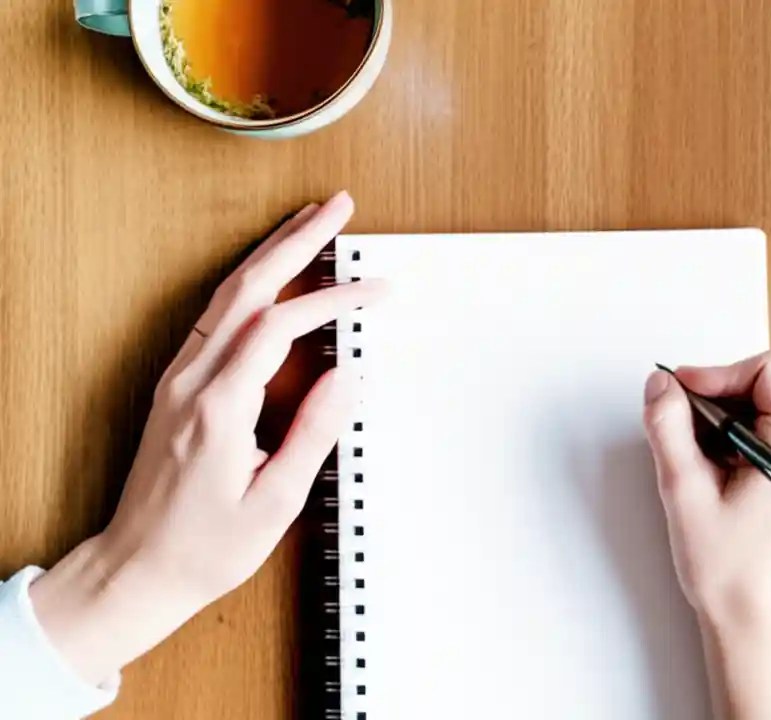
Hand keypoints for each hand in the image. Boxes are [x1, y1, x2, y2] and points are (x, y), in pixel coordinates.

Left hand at [30, 191, 383, 685]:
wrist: (139, 567)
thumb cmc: (204, 546)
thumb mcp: (276, 502)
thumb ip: (314, 432)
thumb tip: (349, 375)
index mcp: (218, 408)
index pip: (280, 326)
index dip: (331, 300)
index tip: (372, 291)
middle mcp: (190, 382)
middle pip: (247, 287)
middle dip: (296, 240)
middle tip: (336, 207)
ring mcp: (177, 379)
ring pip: (225, 294)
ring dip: (270, 252)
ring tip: (309, 223)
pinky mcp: (175, 386)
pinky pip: (214, 315)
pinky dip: (248, 282)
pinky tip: (269, 274)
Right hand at [643, 350, 770, 719]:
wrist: (757, 628)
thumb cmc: (731, 575)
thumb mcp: (685, 493)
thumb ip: (668, 429)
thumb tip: (661, 385)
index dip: (721, 372)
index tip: (683, 394)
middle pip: (763, 388)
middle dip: (714, 403)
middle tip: (680, 439)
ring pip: (760, 413)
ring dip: (720, 429)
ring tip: (696, 471)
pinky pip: (765, 438)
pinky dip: (732, 447)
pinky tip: (712, 482)